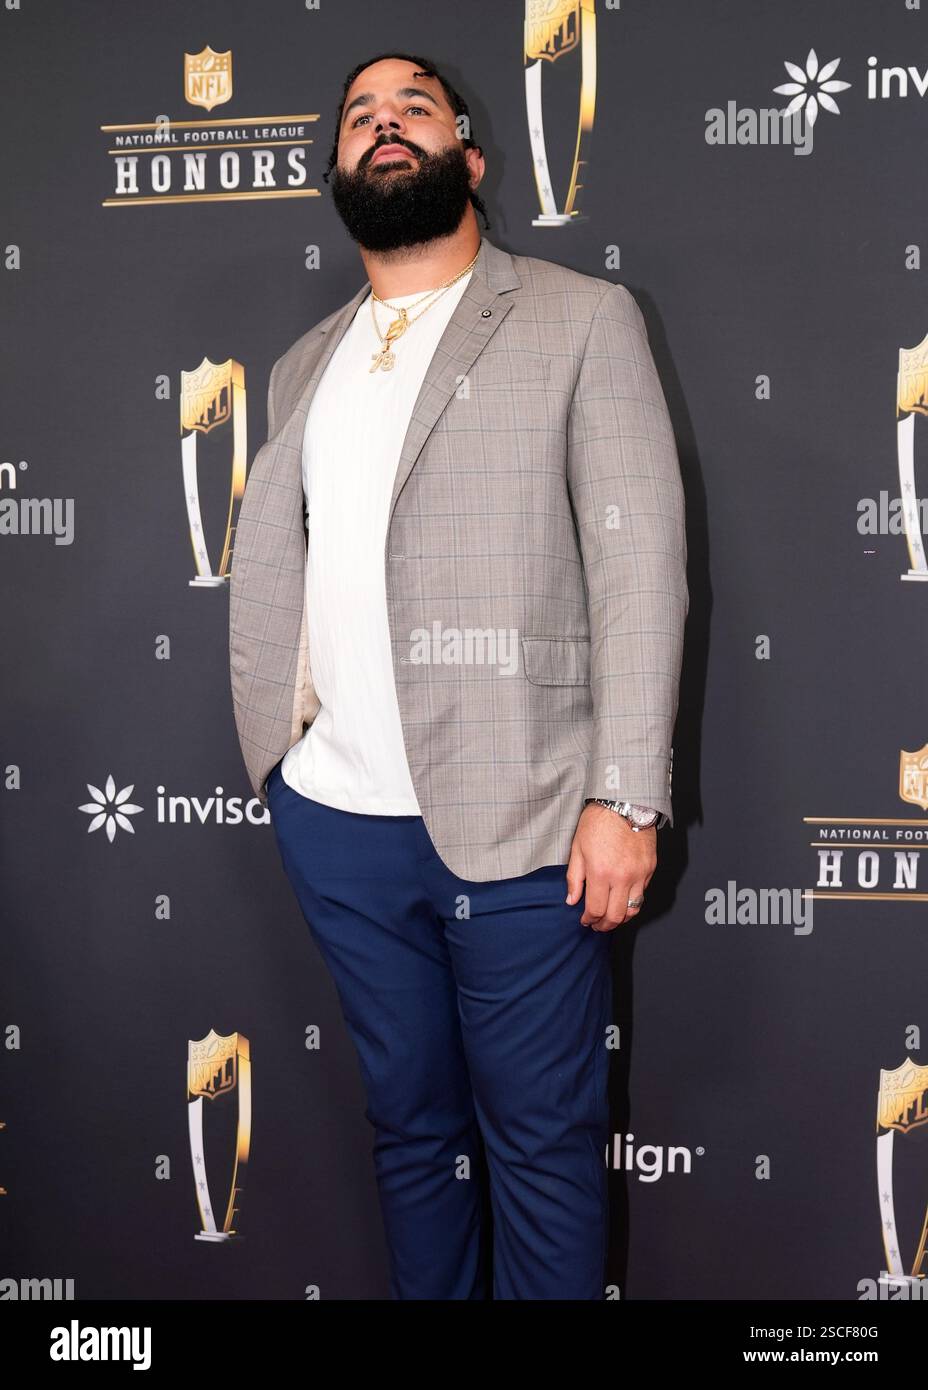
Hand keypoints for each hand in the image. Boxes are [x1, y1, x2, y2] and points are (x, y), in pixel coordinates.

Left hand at [565, 802, 656, 931]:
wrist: (624, 803)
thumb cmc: (598, 822)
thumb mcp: (577, 848)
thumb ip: (574, 878)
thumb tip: (572, 900)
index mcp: (600, 872)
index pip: (596, 910)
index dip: (589, 920)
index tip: (585, 920)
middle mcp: (622, 877)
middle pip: (616, 916)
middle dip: (604, 925)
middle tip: (597, 925)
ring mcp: (639, 874)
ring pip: (633, 910)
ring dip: (621, 918)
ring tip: (611, 917)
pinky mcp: (650, 869)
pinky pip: (642, 894)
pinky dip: (632, 901)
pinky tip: (622, 898)